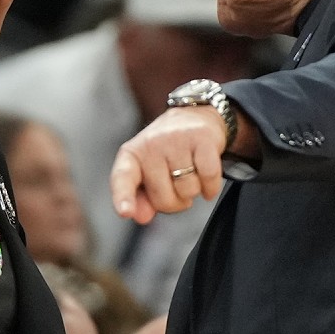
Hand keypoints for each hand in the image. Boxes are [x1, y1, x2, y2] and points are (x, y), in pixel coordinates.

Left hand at [110, 106, 226, 224]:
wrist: (194, 117)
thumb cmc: (167, 151)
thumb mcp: (147, 172)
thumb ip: (141, 198)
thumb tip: (141, 216)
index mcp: (132, 154)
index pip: (123, 177)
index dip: (124, 197)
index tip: (126, 211)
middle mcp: (151, 144)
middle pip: (165, 199)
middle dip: (175, 201)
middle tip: (177, 182)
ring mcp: (176, 139)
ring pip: (189, 191)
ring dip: (194, 191)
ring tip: (190, 172)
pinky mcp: (202, 138)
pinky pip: (209, 178)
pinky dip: (211, 186)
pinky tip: (206, 179)